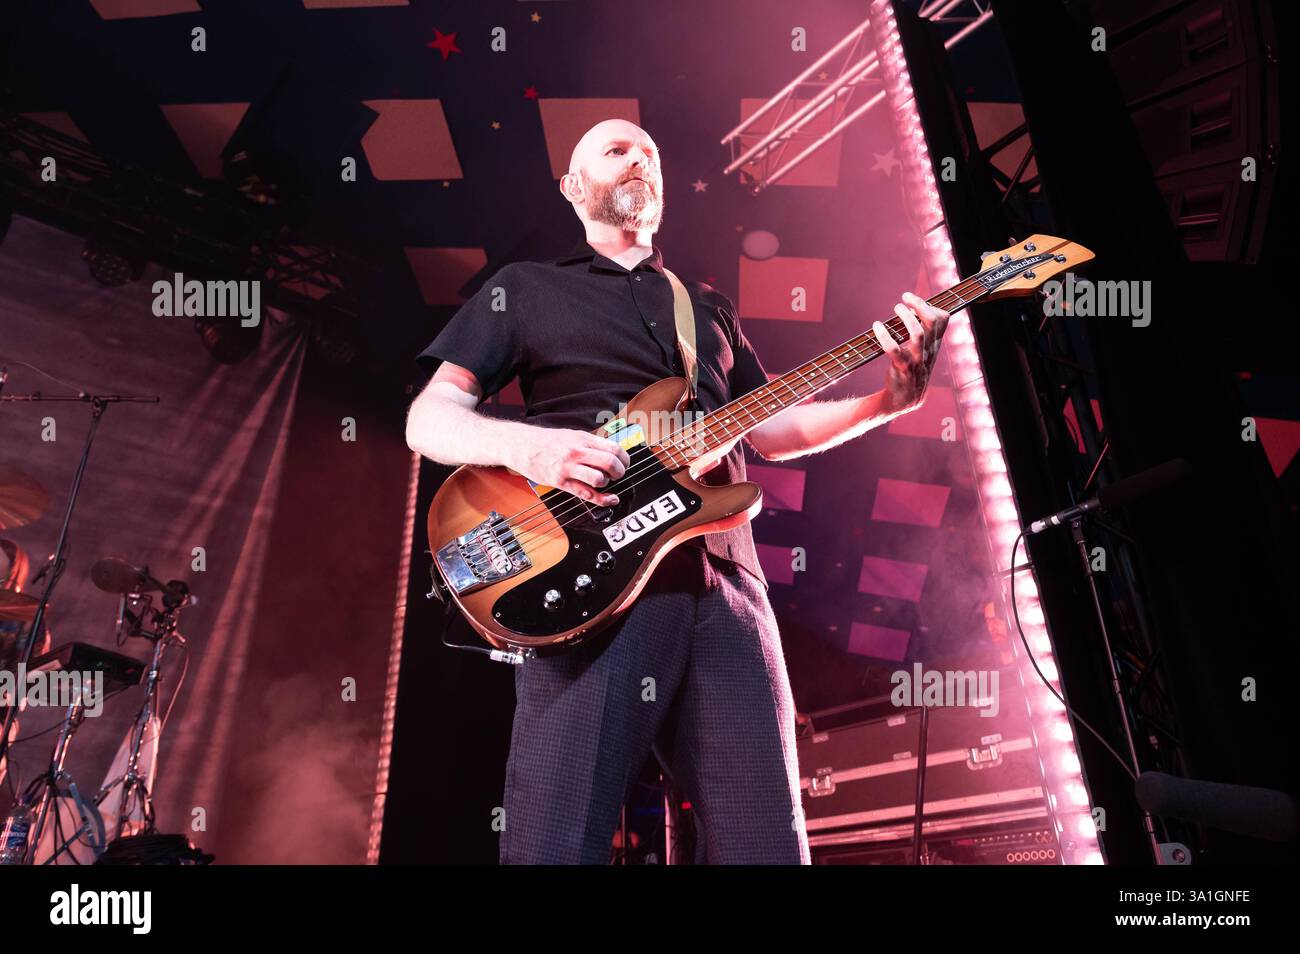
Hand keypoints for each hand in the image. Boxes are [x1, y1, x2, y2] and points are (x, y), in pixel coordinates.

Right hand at [508, 427, 630, 505]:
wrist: (521, 445)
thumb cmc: (546, 441)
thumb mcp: (572, 435)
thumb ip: (591, 443)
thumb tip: (610, 452)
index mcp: (583, 439)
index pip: (614, 448)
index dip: (624, 459)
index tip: (624, 464)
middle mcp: (577, 452)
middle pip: (610, 463)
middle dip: (620, 472)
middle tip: (617, 475)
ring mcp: (568, 468)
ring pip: (599, 479)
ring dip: (606, 483)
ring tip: (603, 482)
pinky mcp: (560, 482)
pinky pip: (585, 494)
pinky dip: (602, 499)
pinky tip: (609, 499)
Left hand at [872, 291, 949, 413]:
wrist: (905, 398)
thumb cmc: (912, 369)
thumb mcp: (923, 351)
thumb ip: (923, 332)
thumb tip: (914, 308)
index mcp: (934, 344)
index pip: (943, 320)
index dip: (931, 305)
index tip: (913, 300)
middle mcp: (928, 350)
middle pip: (932, 322)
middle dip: (920, 305)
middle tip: (905, 298)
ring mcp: (917, 360)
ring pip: (917, 334)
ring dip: (906, 318)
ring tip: (896, 308)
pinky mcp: (903, 369)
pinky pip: (894, 350)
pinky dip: (885, 336)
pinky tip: (877, 326)